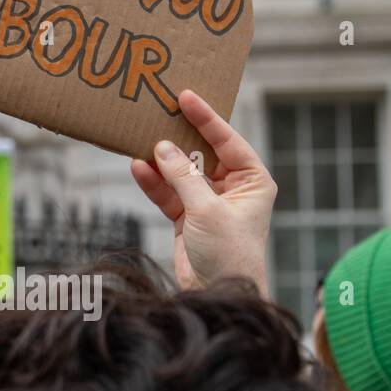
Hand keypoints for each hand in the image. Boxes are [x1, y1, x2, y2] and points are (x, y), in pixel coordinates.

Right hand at [130, 89, 275, 294]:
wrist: (218, 294)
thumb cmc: (228, 252)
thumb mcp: (207, 209)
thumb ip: (183, 176)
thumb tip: (162, 147)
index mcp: (252, 180)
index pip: (227, 140)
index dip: (206, 118)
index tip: (186, 96)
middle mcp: (232, 187)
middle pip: (202, 152)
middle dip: (180, 136)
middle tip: (159, 112)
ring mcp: (207, 202)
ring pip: (181, 172)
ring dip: (162, 160)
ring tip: (141, 139)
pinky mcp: (187, 217)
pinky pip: (168, 193)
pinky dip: (154, 183)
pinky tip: (137, 168)